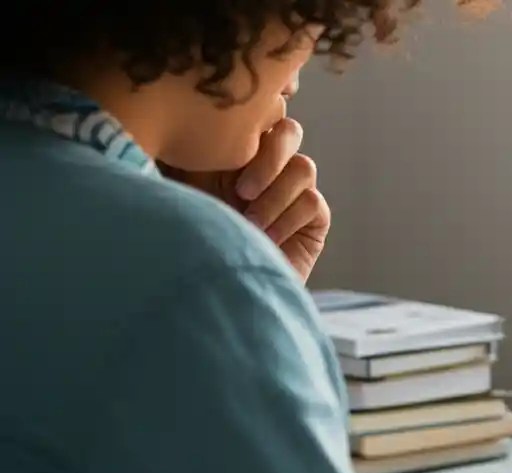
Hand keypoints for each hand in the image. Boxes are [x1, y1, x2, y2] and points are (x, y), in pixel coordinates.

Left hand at [159, 118, 330, 282]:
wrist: (215, 295)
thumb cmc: (187, 241)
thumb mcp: (177, 188)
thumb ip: (185, 154)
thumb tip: (175, 121)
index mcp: (234, 152)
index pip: (257, 115)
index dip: (252, 119)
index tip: (224, 144)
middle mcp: (267, 168)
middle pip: (288, 130)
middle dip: (268, 156)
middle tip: (240, 191)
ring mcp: (292, 194)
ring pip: (303, 167)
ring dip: (275, 194)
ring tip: (250, 222)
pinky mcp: (313, 220)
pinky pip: (312, 202)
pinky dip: (287, 217)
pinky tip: (265, 237)